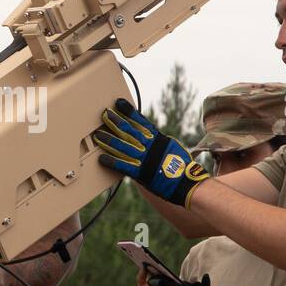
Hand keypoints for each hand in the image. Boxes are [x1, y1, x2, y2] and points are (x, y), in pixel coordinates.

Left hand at [93, 98, 209, 206]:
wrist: (187, 183)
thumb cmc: (181, 167)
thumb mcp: (171, 147)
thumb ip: (158, 141)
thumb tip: (149, 135)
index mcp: (157, 139)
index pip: (141, 121)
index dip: (129, 112)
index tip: (119, 103)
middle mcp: (150, 147)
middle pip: (129, 131)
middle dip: (115, 122)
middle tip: (104, 114)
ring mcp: (145, 160)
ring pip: (124, 147)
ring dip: (109, 141)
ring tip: (98, 135)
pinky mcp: (141, 174)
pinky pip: (124, 167)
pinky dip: (113, 162)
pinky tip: (102, 158)